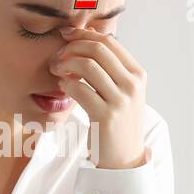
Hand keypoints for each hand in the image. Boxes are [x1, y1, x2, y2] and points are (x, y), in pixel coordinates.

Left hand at [50, 26, 147, 168]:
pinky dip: (66, 84)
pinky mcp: (105, 116)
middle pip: (98, 49)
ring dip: (66, 64)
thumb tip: (93, 34)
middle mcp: (132, 85)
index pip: (109, 42)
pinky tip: (62, 87)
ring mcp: (121, 101)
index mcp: (137, 74)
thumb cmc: (118, 121)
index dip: (84, 34)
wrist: (124, 158)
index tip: (66, 35)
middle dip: (72, 47)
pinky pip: (79, 89)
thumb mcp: (124, 91)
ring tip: (56, 70)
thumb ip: (112, 66)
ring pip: (88, 66)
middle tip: (57, 55)